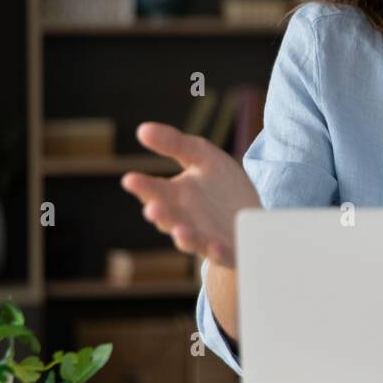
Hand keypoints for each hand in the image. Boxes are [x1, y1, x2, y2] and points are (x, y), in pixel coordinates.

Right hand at [119, 122, 261, 268]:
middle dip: (160, 214)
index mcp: (175, 195)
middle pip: (168, 218)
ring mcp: (204, 237)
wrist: (251, 214)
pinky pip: (220, 253)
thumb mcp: (202, 156)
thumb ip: (175, 144)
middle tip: (152, 209)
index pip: (154, 190)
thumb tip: (142, 129)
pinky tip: (215, 245)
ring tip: (180, 231)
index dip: (143, 186)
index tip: (130, 179)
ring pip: (190, 240)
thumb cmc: (221, 186)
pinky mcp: (227, 250)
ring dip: (184, 237)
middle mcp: (184, 219)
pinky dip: (216, 251)